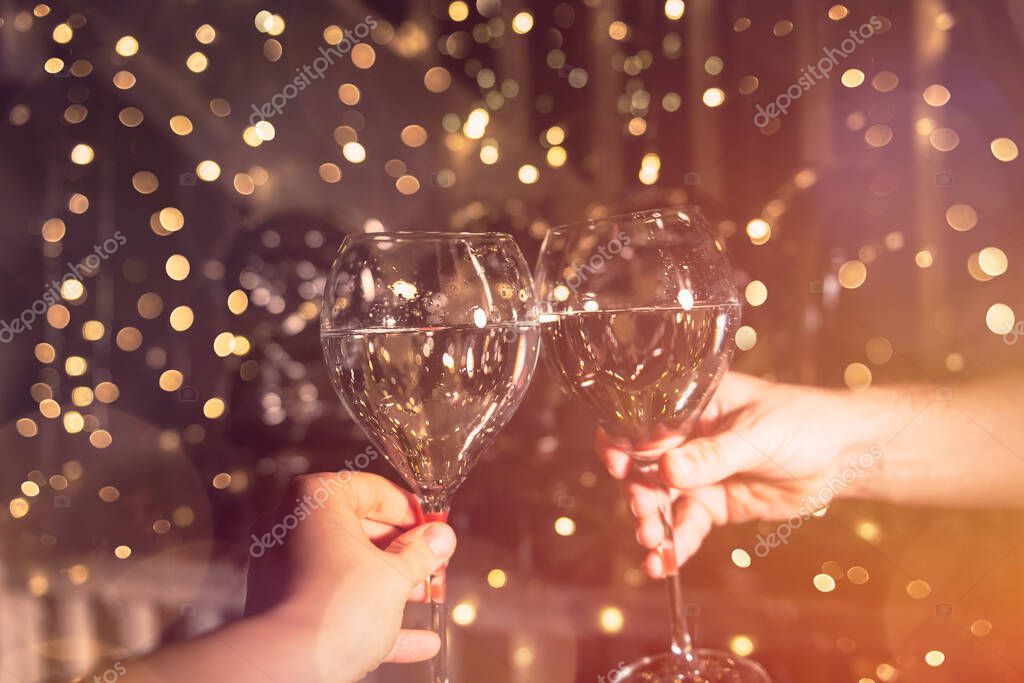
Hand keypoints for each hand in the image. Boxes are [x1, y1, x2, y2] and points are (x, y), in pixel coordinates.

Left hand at [245, 472, 455, 681]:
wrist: (288, 668)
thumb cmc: (340, 606)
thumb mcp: (395, 574)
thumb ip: (421, 552)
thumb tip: (441, 537)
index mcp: (314, 501)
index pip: (371, 490)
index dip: (409, 510)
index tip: (434, 529)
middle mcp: (290, 527)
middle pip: (359, 530)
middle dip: (403, 552)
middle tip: (433, 565)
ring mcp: (283, 570)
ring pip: (346, 568)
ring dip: (391, 584)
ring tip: (428, 599)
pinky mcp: (284, 609)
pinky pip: (333, 603)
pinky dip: (371, 617)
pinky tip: (418, 641)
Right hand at [598, 372, 876, 576]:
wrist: (843, 457)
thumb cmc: (802, 423)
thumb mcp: (755, 434)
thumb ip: (711, 455)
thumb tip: (667, 469)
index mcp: (692, 406)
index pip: (643, 422)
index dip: (623, 442)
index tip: (617, 463)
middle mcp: (687, 439)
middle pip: (644, 468)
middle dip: (638, 492)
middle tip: (643, 512)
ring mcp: (699, 474)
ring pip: (662, 502)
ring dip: (653, 523)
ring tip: (652, 543)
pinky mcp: (714, 505)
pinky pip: (686, 527)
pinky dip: (675, 547)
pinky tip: (663, 565)